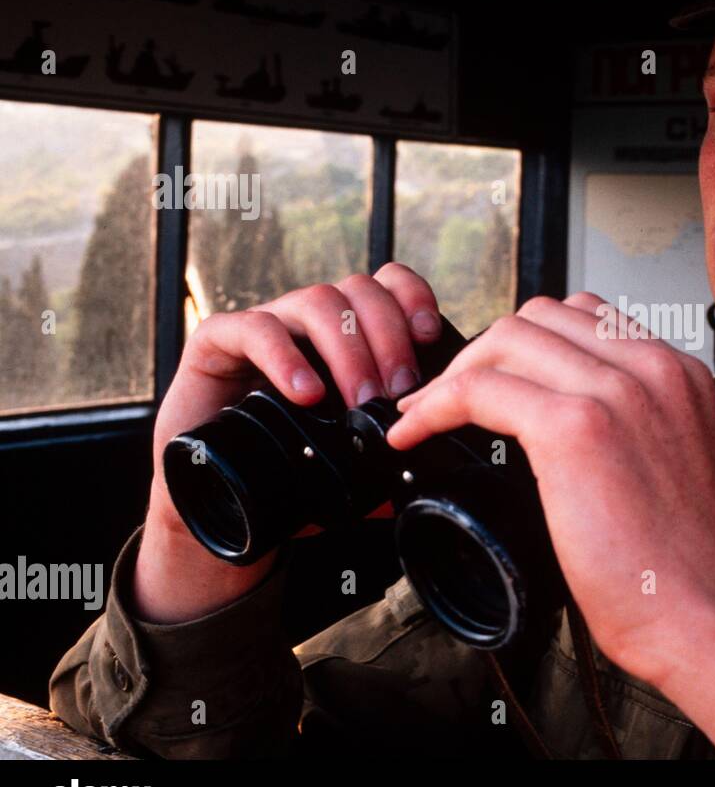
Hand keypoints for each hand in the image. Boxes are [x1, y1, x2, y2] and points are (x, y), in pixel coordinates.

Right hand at [136, 263, 442, 622]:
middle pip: (358, 291)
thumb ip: (389, 454)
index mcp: (345, 335)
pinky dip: (284, 357)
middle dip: (389, 337)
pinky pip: (252, 328)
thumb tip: (431, 466)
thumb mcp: (352, 462)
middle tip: (399, 391)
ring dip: (348, 348)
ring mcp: (264, 327)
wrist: (211, 500)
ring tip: (360, 399)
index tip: (430, 336)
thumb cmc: (287, 474)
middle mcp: (307, 322)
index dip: (411, 299)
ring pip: (315, 301)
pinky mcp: (216, 344)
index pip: (386, 286)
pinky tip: (306, 393)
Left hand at [386, 292, 714, 685]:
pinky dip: (435, 407)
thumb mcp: (665, 459)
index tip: (495, 378)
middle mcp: (650, 367)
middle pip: (541, 317)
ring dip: (455, 373)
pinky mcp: (574, 427)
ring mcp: (614, 391)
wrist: (698, 610)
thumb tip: (548, 414)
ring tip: (427, 413)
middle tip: (452, 397)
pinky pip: (479, 389)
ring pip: (507, 340)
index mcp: (675, 371)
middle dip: (485, 352)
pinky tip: (417, 432)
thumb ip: (626, 419)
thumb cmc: (678, 560)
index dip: (525, 345)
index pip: (583, 316)